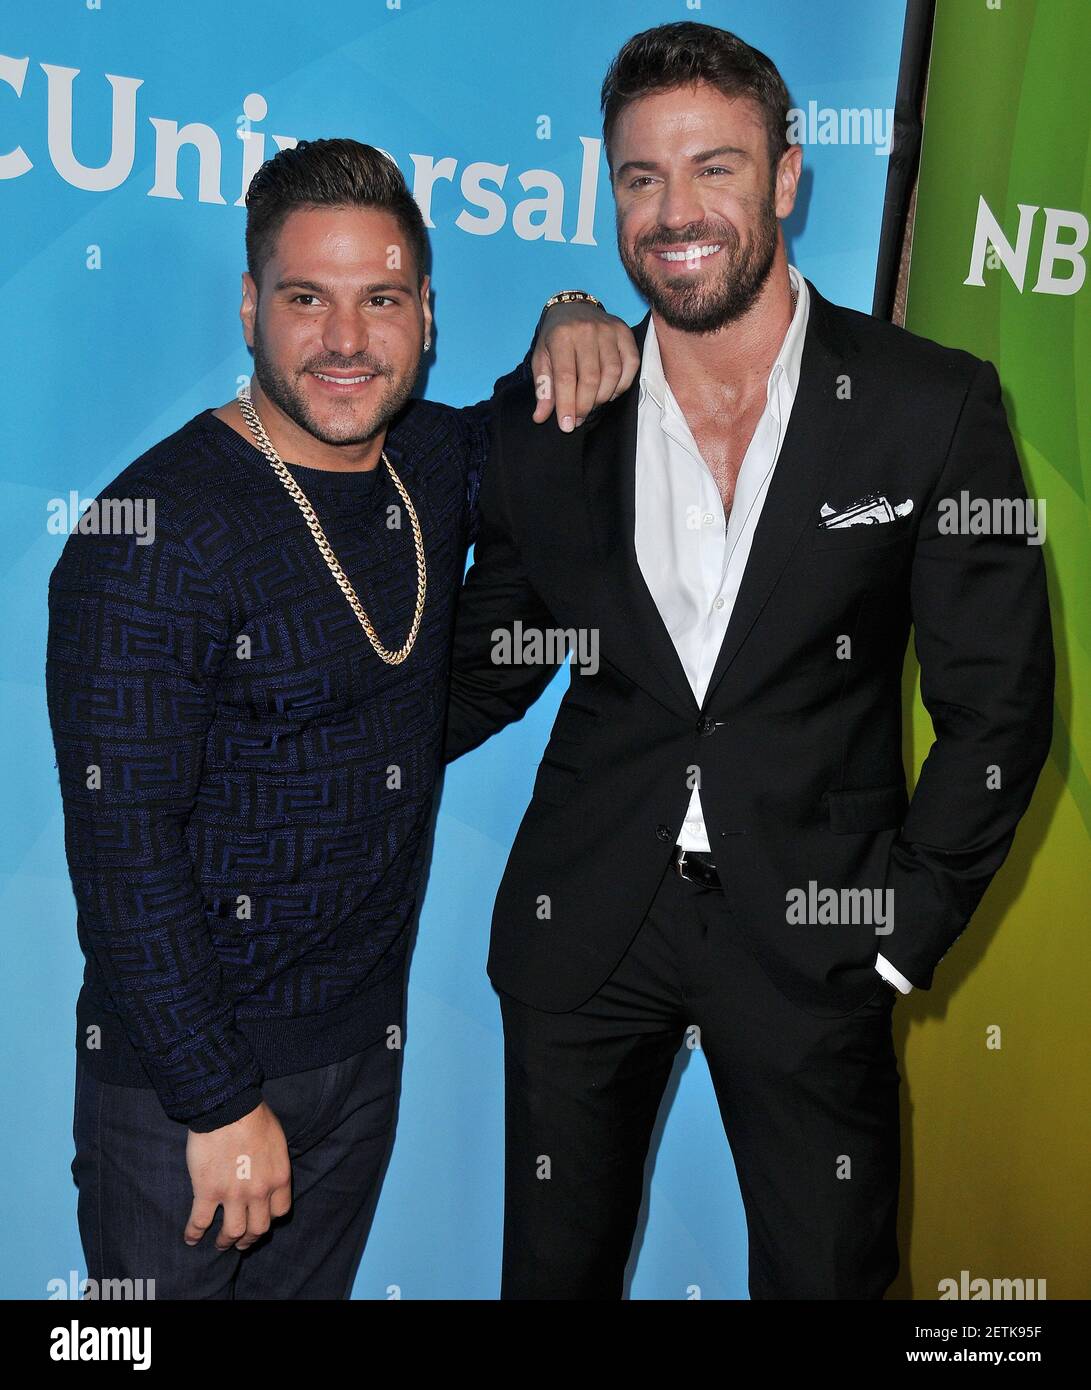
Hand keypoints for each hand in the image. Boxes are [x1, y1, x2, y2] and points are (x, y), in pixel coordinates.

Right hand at [184, 1100, 292, 1251]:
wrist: (228, 1108)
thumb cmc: (254, 1116)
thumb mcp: (277, 1139)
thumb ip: (274, 1162)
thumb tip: (268, 1170)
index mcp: (279, 1177)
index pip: (280, 1211)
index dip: (270, 1218)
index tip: (262, 1219)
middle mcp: (259, 1192)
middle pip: (258, 1228)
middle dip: (249, 1238)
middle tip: (241, 1242)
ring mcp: (233, 1195)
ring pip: (232, 1232)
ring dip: (226, 1241)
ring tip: (221, 1244)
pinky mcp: (207, 1192)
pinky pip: (200, 1222)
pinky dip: (194, 1234)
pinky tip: (191, 1239)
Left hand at [531, 301, 639, 430]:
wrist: (574, 308)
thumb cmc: (555, 338)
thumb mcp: (542, 359)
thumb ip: (543, 388)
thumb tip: (541, 417)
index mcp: (561, 336)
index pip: (565, 377)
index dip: (567, 404)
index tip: (566, 425)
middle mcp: (586, 330)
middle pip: (591, 378)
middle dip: (584, 405)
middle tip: (578, 418)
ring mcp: (608, 330)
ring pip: (612, 374)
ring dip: (603, 397)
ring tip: (592, 404)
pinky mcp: (625, 332)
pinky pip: (631, 365)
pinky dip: (622, 385)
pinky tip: (609, 391)